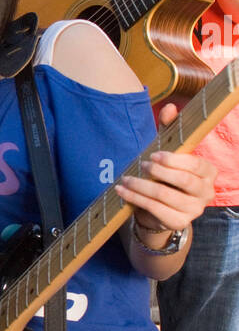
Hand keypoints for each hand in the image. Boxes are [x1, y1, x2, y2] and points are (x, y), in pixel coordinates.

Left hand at [115, 103, 215, 236]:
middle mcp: (207, 192)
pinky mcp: (179, 223)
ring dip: (142, 186)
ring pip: (165, 196)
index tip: (154, 155)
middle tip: (141, 165)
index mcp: (208, 172)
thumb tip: (170, 107)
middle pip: (183, 181)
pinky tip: (123, 192)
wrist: (159, 208)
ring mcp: (194, 210)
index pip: (195, 165)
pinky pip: (155, 210)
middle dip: (159, 172)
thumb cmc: (165, 174)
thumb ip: (169, 129)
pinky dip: (136, 199)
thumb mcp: (167, 151)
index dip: (173, 160)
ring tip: (125, 179)